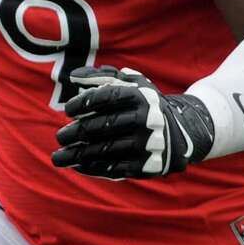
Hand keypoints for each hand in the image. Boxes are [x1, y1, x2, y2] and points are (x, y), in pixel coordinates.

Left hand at [52, 66, 214, 179]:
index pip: (107, 97)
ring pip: (106, 149)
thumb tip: (74, 76)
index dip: (84, 103)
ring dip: (78, 154)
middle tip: (59, 136)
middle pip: (103, 125)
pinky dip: (94, 168)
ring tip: (58, 157)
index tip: (67, 110)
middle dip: (76, 132)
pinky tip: (77, 165)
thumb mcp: (133, 85)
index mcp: (141, 96)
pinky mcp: (148, 165)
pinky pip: (116, 167)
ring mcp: (148, 144)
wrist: (184, 132)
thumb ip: (102, 78)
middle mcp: (146, 120)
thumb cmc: (148, 104)